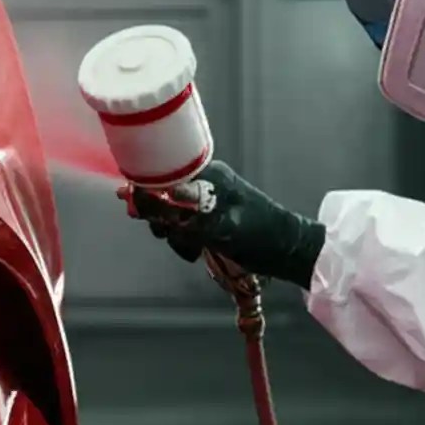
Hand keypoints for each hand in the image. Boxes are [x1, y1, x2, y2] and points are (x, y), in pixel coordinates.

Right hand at [125, 160, 324, 288]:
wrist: (289, 251)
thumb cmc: (261, 235)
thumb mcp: (218, 226)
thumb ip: (178, 213)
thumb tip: (141, 197)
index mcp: (208, 175)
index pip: (161, 174)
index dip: (144, 191)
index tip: (135, 210)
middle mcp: (205, 182)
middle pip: (161, 195)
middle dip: (160, 218)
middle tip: (172, 236)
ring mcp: (207, 199)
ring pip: (169, 213)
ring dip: (173, 233)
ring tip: (192, 248)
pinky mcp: (208, 215)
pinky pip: (182, 224)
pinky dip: (183, 239)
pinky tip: (196, 251)